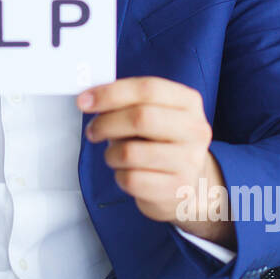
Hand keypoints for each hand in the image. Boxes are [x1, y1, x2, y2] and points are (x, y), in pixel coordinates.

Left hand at [78, 77, 234, 247]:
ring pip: (130, 152)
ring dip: (110, 154)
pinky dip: (119, 176)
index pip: (148, 89)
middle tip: (92, 130)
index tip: (84, 100)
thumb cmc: (161, 143)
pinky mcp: (176, 189)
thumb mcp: (154, 115)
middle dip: (106, 123)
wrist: (187, 184)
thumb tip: (90, 99)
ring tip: (113, 155)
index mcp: (189, 102)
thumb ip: (128, 103)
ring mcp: (188, 161)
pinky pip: (131, 179)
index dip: (111, 93)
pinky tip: (127, 172)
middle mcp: (195, 130)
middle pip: (141, 118)